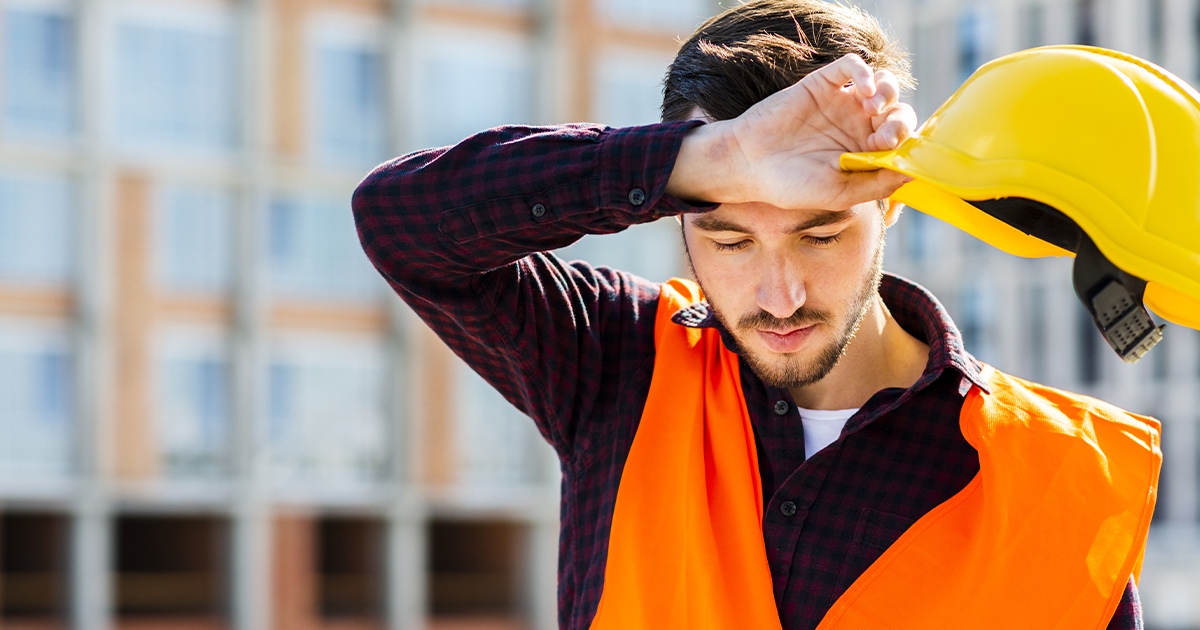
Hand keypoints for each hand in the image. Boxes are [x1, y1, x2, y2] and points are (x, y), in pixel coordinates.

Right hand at [666, 53, 915, 209]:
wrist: (748, 164)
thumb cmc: (790, 185)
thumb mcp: (839, 193)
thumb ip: (876, 184)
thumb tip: (913, 173)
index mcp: (864, 153)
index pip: (902, 141)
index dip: (905, 143)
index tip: (888, 151)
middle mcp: (857, 126)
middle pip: (899, 112)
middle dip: (900, 121)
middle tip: (882, 135)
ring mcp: (841, 103)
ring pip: (884, 85)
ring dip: (888, 93)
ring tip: (872, 107)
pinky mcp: (823, 83)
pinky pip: (854, 66)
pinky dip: (865, 72)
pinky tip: (862, 90)